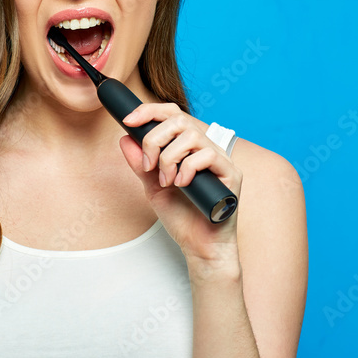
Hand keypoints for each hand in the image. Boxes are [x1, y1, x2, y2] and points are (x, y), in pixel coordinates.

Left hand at [119, 102, 242, 268]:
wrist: (199, 246)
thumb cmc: (181, 217)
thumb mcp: (152, 187)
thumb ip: (140, 163)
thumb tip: (125, 138)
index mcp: (188, 147)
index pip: (172, 115)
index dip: (150, 111)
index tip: (129, 121)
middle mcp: (206, 148)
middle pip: (180, 119)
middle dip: (155, 138)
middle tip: (148, 165)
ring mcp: (220, 159)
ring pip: (192, 135)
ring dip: (169, 157)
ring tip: (166, 181)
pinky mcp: (232, 174)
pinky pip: (208, 156)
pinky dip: (188, 169)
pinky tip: (182, 185)